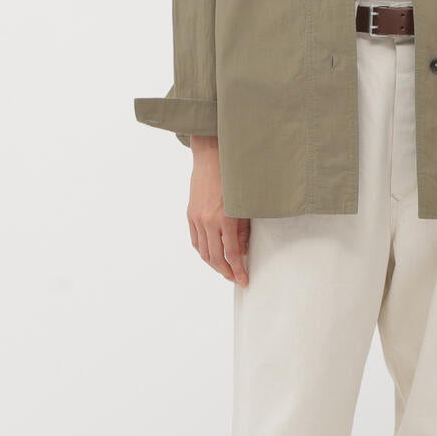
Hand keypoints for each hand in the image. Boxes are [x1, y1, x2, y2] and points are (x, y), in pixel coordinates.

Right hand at [186, 136, 250, 284]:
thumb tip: (243, 249)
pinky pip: (195, 240)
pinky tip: (211, 255)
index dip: (238, 270)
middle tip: (235, 278)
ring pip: (203, 251)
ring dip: (213, 264)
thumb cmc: (234, 176)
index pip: (232, 254)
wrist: (212, 156)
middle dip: (226, 272)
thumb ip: (244, 229)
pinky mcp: (190, 214)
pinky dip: (203, 251)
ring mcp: (197, 218)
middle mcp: (208, 221)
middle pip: (215, 257)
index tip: (244, 280)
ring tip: (224, 269)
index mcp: (225, 219)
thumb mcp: (245, 204)